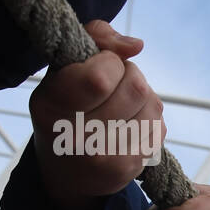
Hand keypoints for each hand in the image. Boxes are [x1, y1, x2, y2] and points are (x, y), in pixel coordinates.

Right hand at [30, 20, 164, 209]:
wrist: (68, 172)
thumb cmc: (67, 106)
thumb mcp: (65, 67)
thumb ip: (96, 37)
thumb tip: (137, 45)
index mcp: (51, 105)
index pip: (101, 77)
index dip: (110, 62)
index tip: (100, 66)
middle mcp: (75, 136)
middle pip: (136, 87)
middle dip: (132, 75)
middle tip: (116, 83)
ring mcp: (104, 157)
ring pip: (152, 105)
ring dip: (144, 97)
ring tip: (123, 104)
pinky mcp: (129, 169)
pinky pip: (158, 128)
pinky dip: (149, 120)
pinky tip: (129, 125)